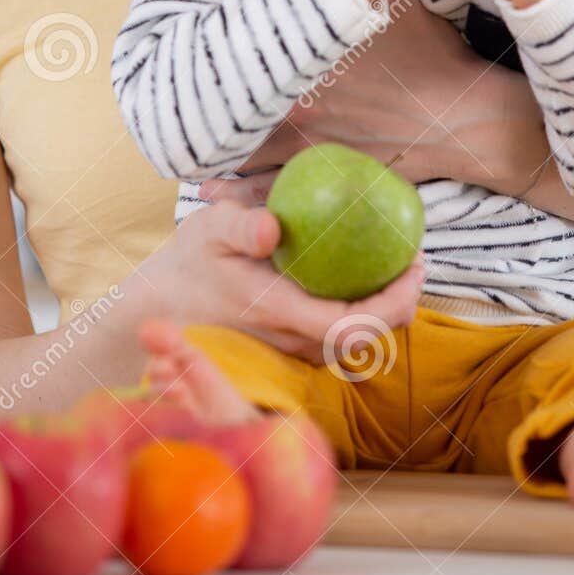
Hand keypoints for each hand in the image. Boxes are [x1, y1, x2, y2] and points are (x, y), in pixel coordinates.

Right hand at [141, 199, 425, 361]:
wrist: (159, 309)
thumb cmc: (188, 263)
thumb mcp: (207, 229)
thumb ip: (239, 225)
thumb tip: (272, 225)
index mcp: (280, 312)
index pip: (355, 324)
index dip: (395, 301)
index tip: (414, 264)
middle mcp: (292, 341)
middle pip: (367, 339)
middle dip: (401, 303)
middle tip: (413, 258)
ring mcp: (291, 350)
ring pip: (355, 342)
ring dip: (383, 309)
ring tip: (395, 265)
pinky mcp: (289, 348)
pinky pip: (338, 338)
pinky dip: (361, 313)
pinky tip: (363, 279)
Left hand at [197, 0, 553, 202]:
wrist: (465, 116)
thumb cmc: (425, 53)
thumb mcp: (378, 0)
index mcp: (304, 64)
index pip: (238, 61)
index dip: (201, 59)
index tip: (172, 55)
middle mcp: (300, 109)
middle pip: (237, 112)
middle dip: (203, 112)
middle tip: (162, 113)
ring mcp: (315, 147)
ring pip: (250, 156)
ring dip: (218, 158)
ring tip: (182, 161)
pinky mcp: (334, 175)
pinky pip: (281, 190)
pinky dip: (248, 193)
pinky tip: (220, 198)